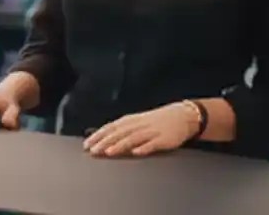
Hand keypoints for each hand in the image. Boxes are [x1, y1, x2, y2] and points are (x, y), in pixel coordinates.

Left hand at [83, 102, 198, 157]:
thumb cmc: (155, 121)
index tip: (87, 145)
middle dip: (104, 142)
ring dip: (120, 145)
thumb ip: (120, 130)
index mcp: (130, 121)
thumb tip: (102, 138)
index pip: (110, 128)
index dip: (97, 136)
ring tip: (109, 152)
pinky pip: (152, 144)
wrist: (181, 116)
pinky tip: (136, 152)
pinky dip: (144, 147)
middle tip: (93, 151)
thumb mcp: (135, 122)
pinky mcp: (163, 139)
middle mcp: (138, 125)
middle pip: (119, 134)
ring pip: (133, 138)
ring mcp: (151, 132)